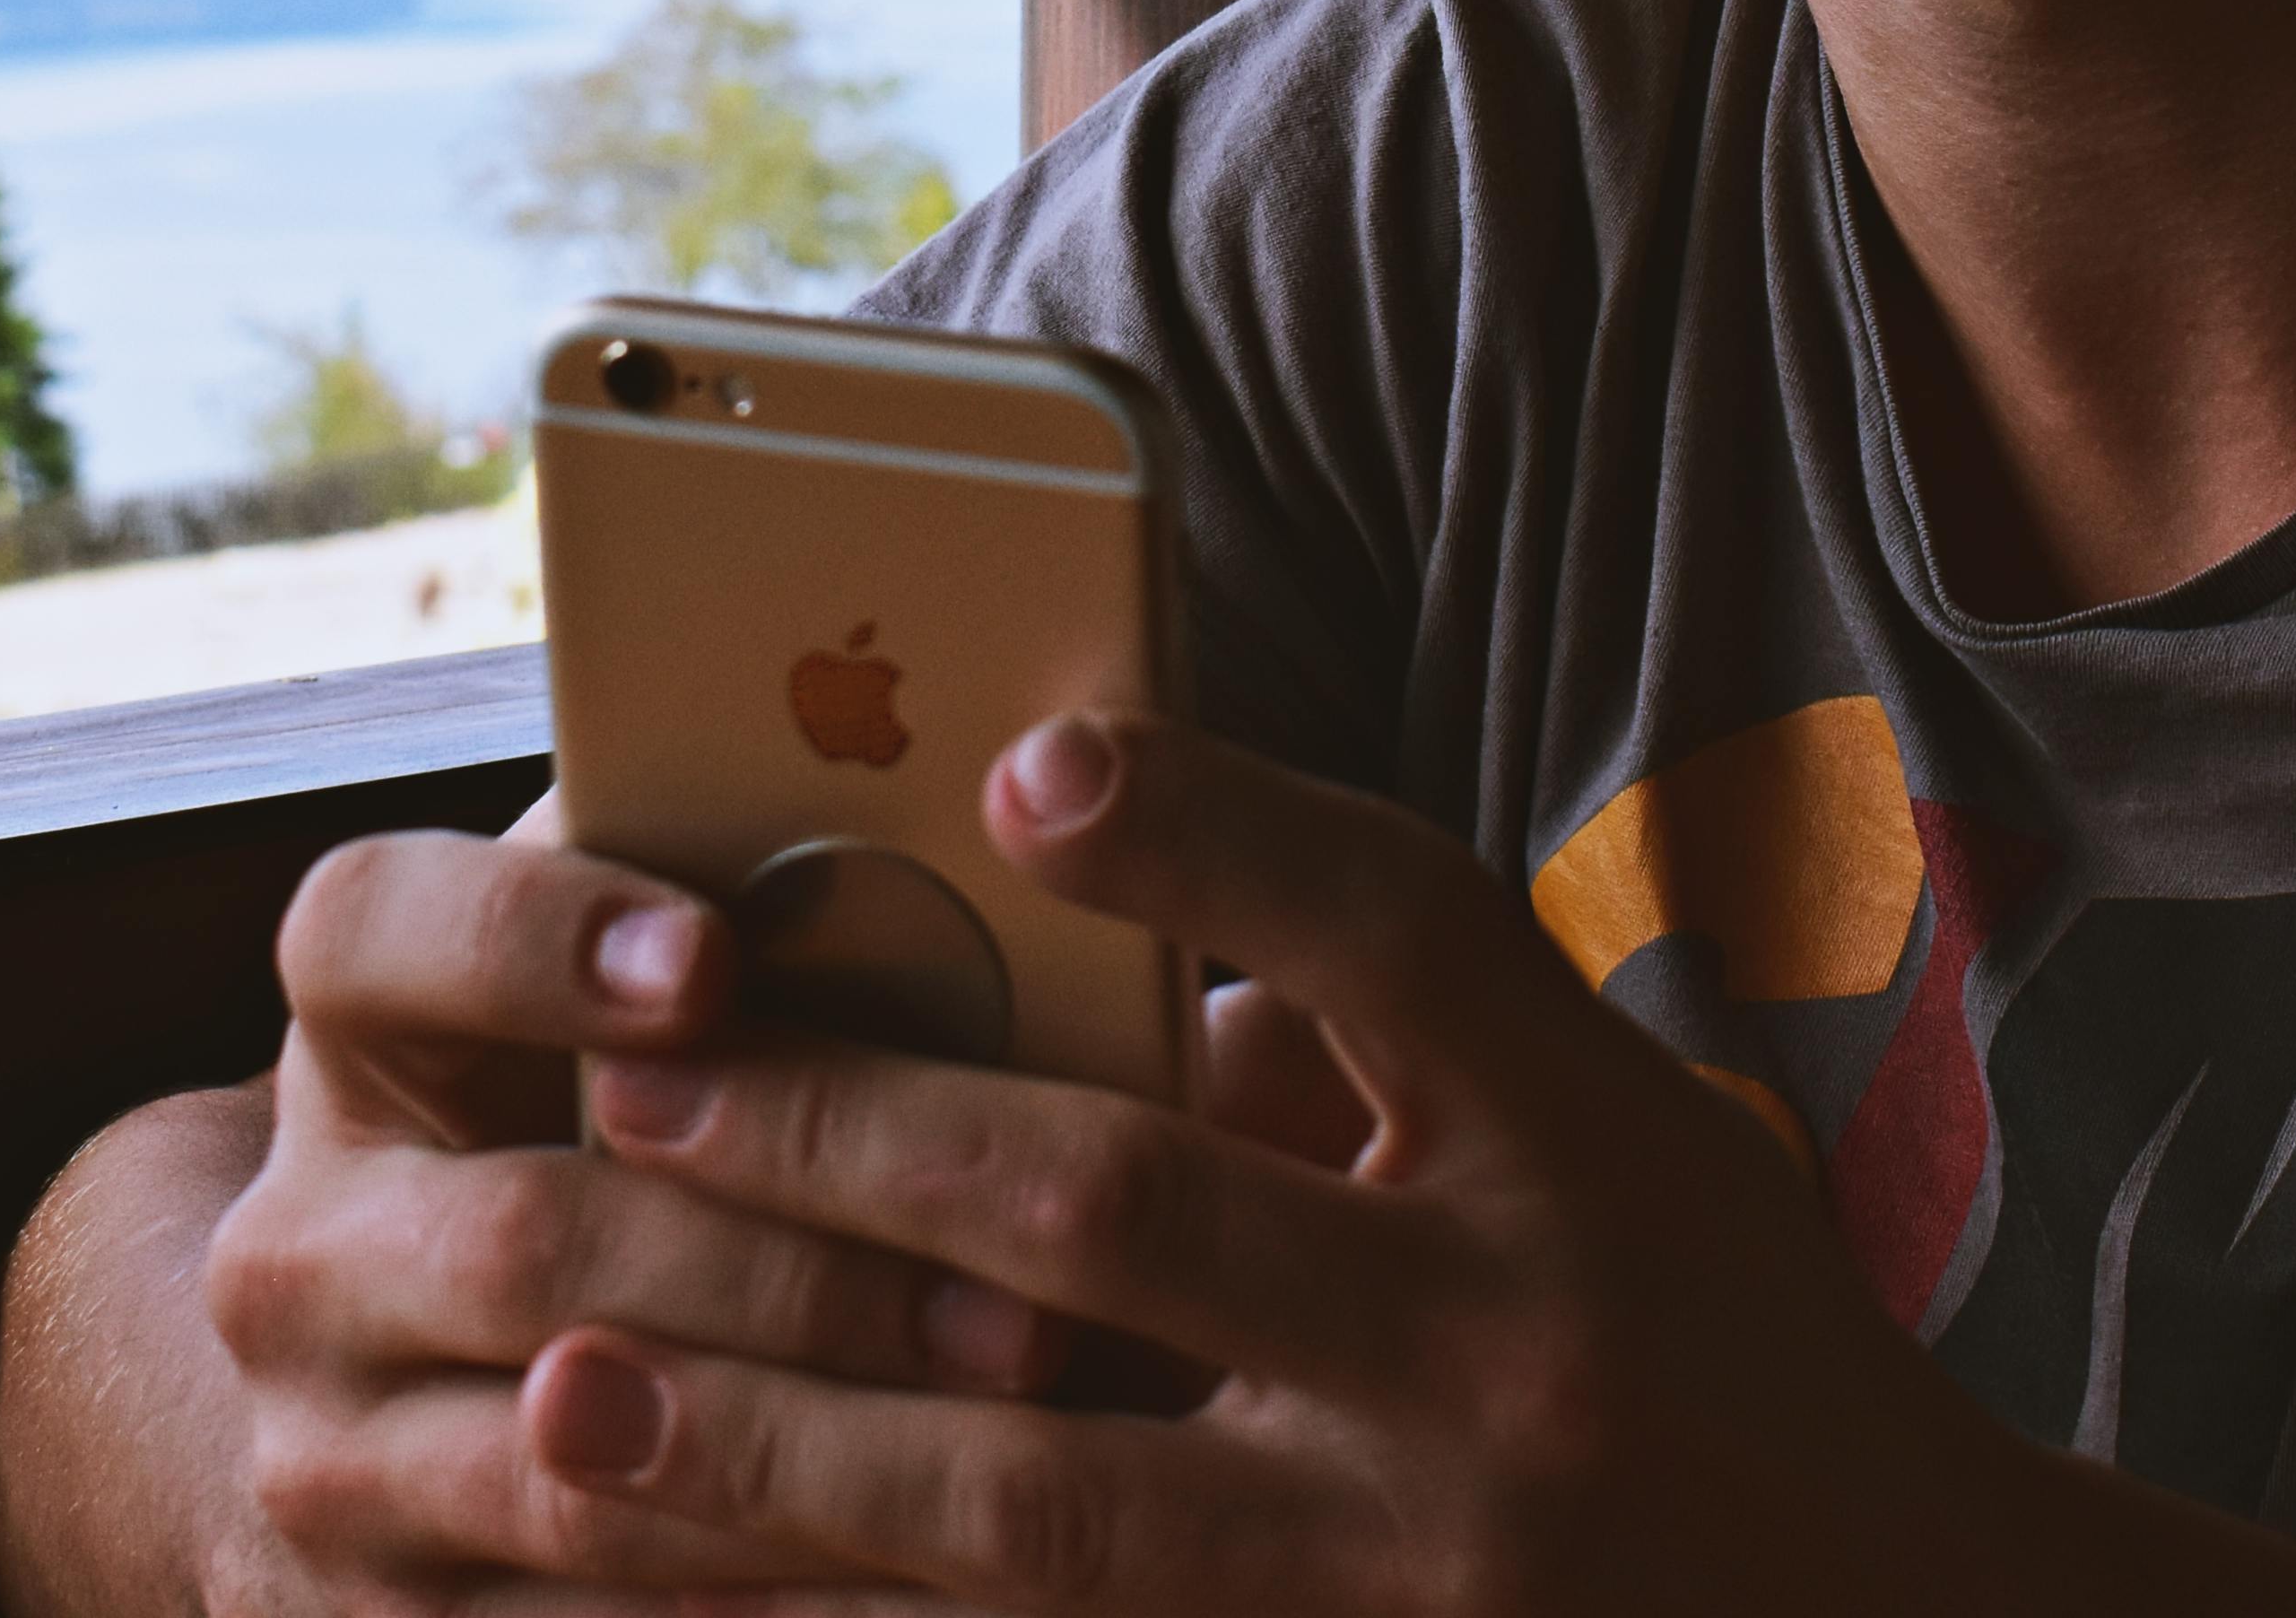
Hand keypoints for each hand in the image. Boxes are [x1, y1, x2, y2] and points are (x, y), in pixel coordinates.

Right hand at [193, 804, 1066, 1608]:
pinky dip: (782, 1608)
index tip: (715, 955)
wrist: (396, 1384)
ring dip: (813, 1462)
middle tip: (1023, 1287)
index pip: (371, 932)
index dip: (532, 936)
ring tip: (1023, 1442)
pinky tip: (940, 1580)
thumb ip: (743, 897)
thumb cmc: (602, 1129)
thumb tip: (987, 794)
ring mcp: (324, 1462)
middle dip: (789, 1269)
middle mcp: (296, 1251)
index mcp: (354, 1033)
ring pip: (568, 1471)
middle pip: (519, 1244)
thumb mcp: (621, 1002)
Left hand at [511, 713, 2010, 1612]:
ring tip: (574, 1386)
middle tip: (641, 1091)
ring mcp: (1424, 1576)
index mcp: (1586, 1153)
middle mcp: (1508, 1354)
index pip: (1397, 932)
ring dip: (788, 1441)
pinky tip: (697, 1602)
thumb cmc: (1722, 1340)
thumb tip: (1075, 886)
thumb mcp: (1617, 1142)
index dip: (1213, 832)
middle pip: (1136, 1215)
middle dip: (859, 1146)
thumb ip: (1386, 1034)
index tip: (1023, 761)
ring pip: (1050, 1500)